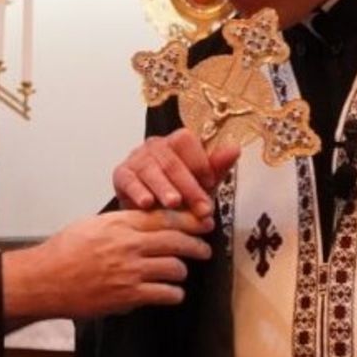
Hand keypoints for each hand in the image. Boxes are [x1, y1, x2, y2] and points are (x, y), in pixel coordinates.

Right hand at [3, 209, 215, 324]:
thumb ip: (122, 222)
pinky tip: (171, 293)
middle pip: (177, 241)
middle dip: (197, 246)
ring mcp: (130, 271)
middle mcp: (129, 244)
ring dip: (181, 272)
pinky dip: (173, 294)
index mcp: (120, 223)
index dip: (190, 219)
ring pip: (175, 269)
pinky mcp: (128, 296)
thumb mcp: (92, 224)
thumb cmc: (63, 251)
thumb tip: (147, 222)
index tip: (204, 221)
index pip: (165, 216)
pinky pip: (165, 294)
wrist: (44, 280)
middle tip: (204, 250)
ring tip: (179, 273)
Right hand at [113, 128, 240, 220]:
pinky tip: (147, 203)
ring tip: (174, 203)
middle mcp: (155, 146)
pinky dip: (138, 192)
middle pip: (170, 159)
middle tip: (199, 207)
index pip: (186, 140)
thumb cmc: (178, 196)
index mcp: (176, 143)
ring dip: (164, 187)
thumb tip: (234, 148)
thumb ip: (216, 167)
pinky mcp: (121, 174)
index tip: (210, 184)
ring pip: (150, 169)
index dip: (199, 162)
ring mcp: (136, 159)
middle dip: (188, 185)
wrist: (150, 216)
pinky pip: (129, 180)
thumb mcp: (201, 184)